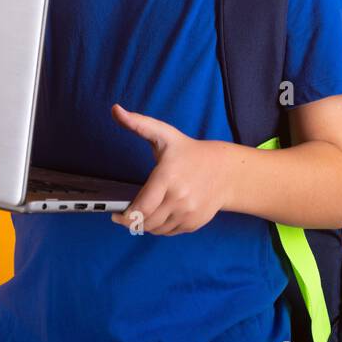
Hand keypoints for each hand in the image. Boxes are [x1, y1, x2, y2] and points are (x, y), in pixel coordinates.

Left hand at [108, 103, 233, 235]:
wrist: (225, 171)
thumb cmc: (190, 152)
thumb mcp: (164, 134)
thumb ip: (138, 124)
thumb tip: (116, 110)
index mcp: (168, 177)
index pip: (141, 208)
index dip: (125, 216)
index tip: (116, 215)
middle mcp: (179, 198)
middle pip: (146, 222)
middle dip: (132, 221)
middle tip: (126, 215)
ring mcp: (188, 213)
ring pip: (157, 229)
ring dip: (146, 225)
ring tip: (144, 213)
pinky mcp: (194, 223)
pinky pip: (170, 232)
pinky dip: (161, 227)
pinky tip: (161, 214)